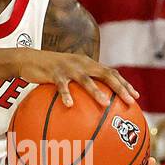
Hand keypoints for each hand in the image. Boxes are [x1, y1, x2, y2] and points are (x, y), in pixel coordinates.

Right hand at [16, 48, 139, 108]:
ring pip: (86, 79)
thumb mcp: (69, 73)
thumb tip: (94, 103)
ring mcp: (68, 68)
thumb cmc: (50, 70)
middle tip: (131, 101)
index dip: (124, 83)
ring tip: (106, 104)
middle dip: (120, 88)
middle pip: (106, 74)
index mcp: (87, 63)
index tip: (136, 97)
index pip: (111, 72)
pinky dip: (66, 94)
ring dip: (97, 92)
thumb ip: (82, 83)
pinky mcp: (54, 73)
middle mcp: (81, 63)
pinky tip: (69, 105)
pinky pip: (62, 85)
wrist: (28, 59)